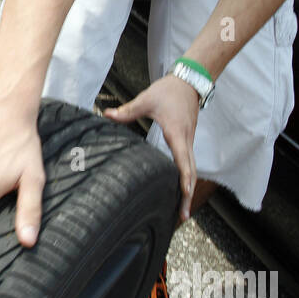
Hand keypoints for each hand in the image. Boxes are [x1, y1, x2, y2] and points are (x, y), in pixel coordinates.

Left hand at [103, 74, 199, 220]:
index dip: (184, 178)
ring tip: (182, 210)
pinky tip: (180, 189)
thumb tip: (107, 115)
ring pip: (192, 170)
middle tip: (182, 216)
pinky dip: (187, 178)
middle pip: (191, 172)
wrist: (189, 81)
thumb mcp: (147, 99)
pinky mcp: (187, 140)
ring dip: (188, 189)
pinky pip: (189, 163)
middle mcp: (186, 141)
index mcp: (177, 133)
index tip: (184, 195)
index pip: (183, 160)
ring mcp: (188, 141)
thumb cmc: (169, 91)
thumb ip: (127, 110)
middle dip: (187, 194)